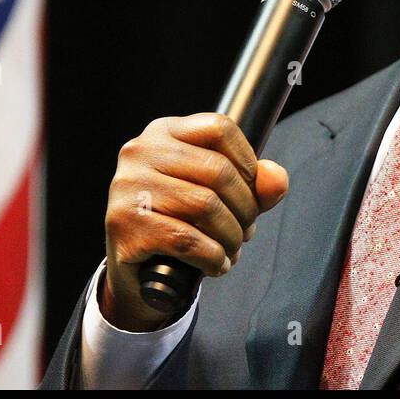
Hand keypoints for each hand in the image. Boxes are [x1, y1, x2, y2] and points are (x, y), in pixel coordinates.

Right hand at [101, 113, 287, 330]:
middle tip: (247, 231)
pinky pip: (187, 240)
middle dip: (245, 208)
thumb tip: (276, 179)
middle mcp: (140, 152)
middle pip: (218, 170)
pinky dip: (212, 257)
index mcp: (163, 132)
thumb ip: (255, 183)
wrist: (137, 270)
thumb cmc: (180, 221)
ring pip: (205, 206)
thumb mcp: (220, 195)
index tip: (254, 190)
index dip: (248, 161)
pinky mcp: (123, 224)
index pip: (220, 128)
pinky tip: (216, 264)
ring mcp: (127, 187)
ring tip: (232, 248)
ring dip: (231, 236)